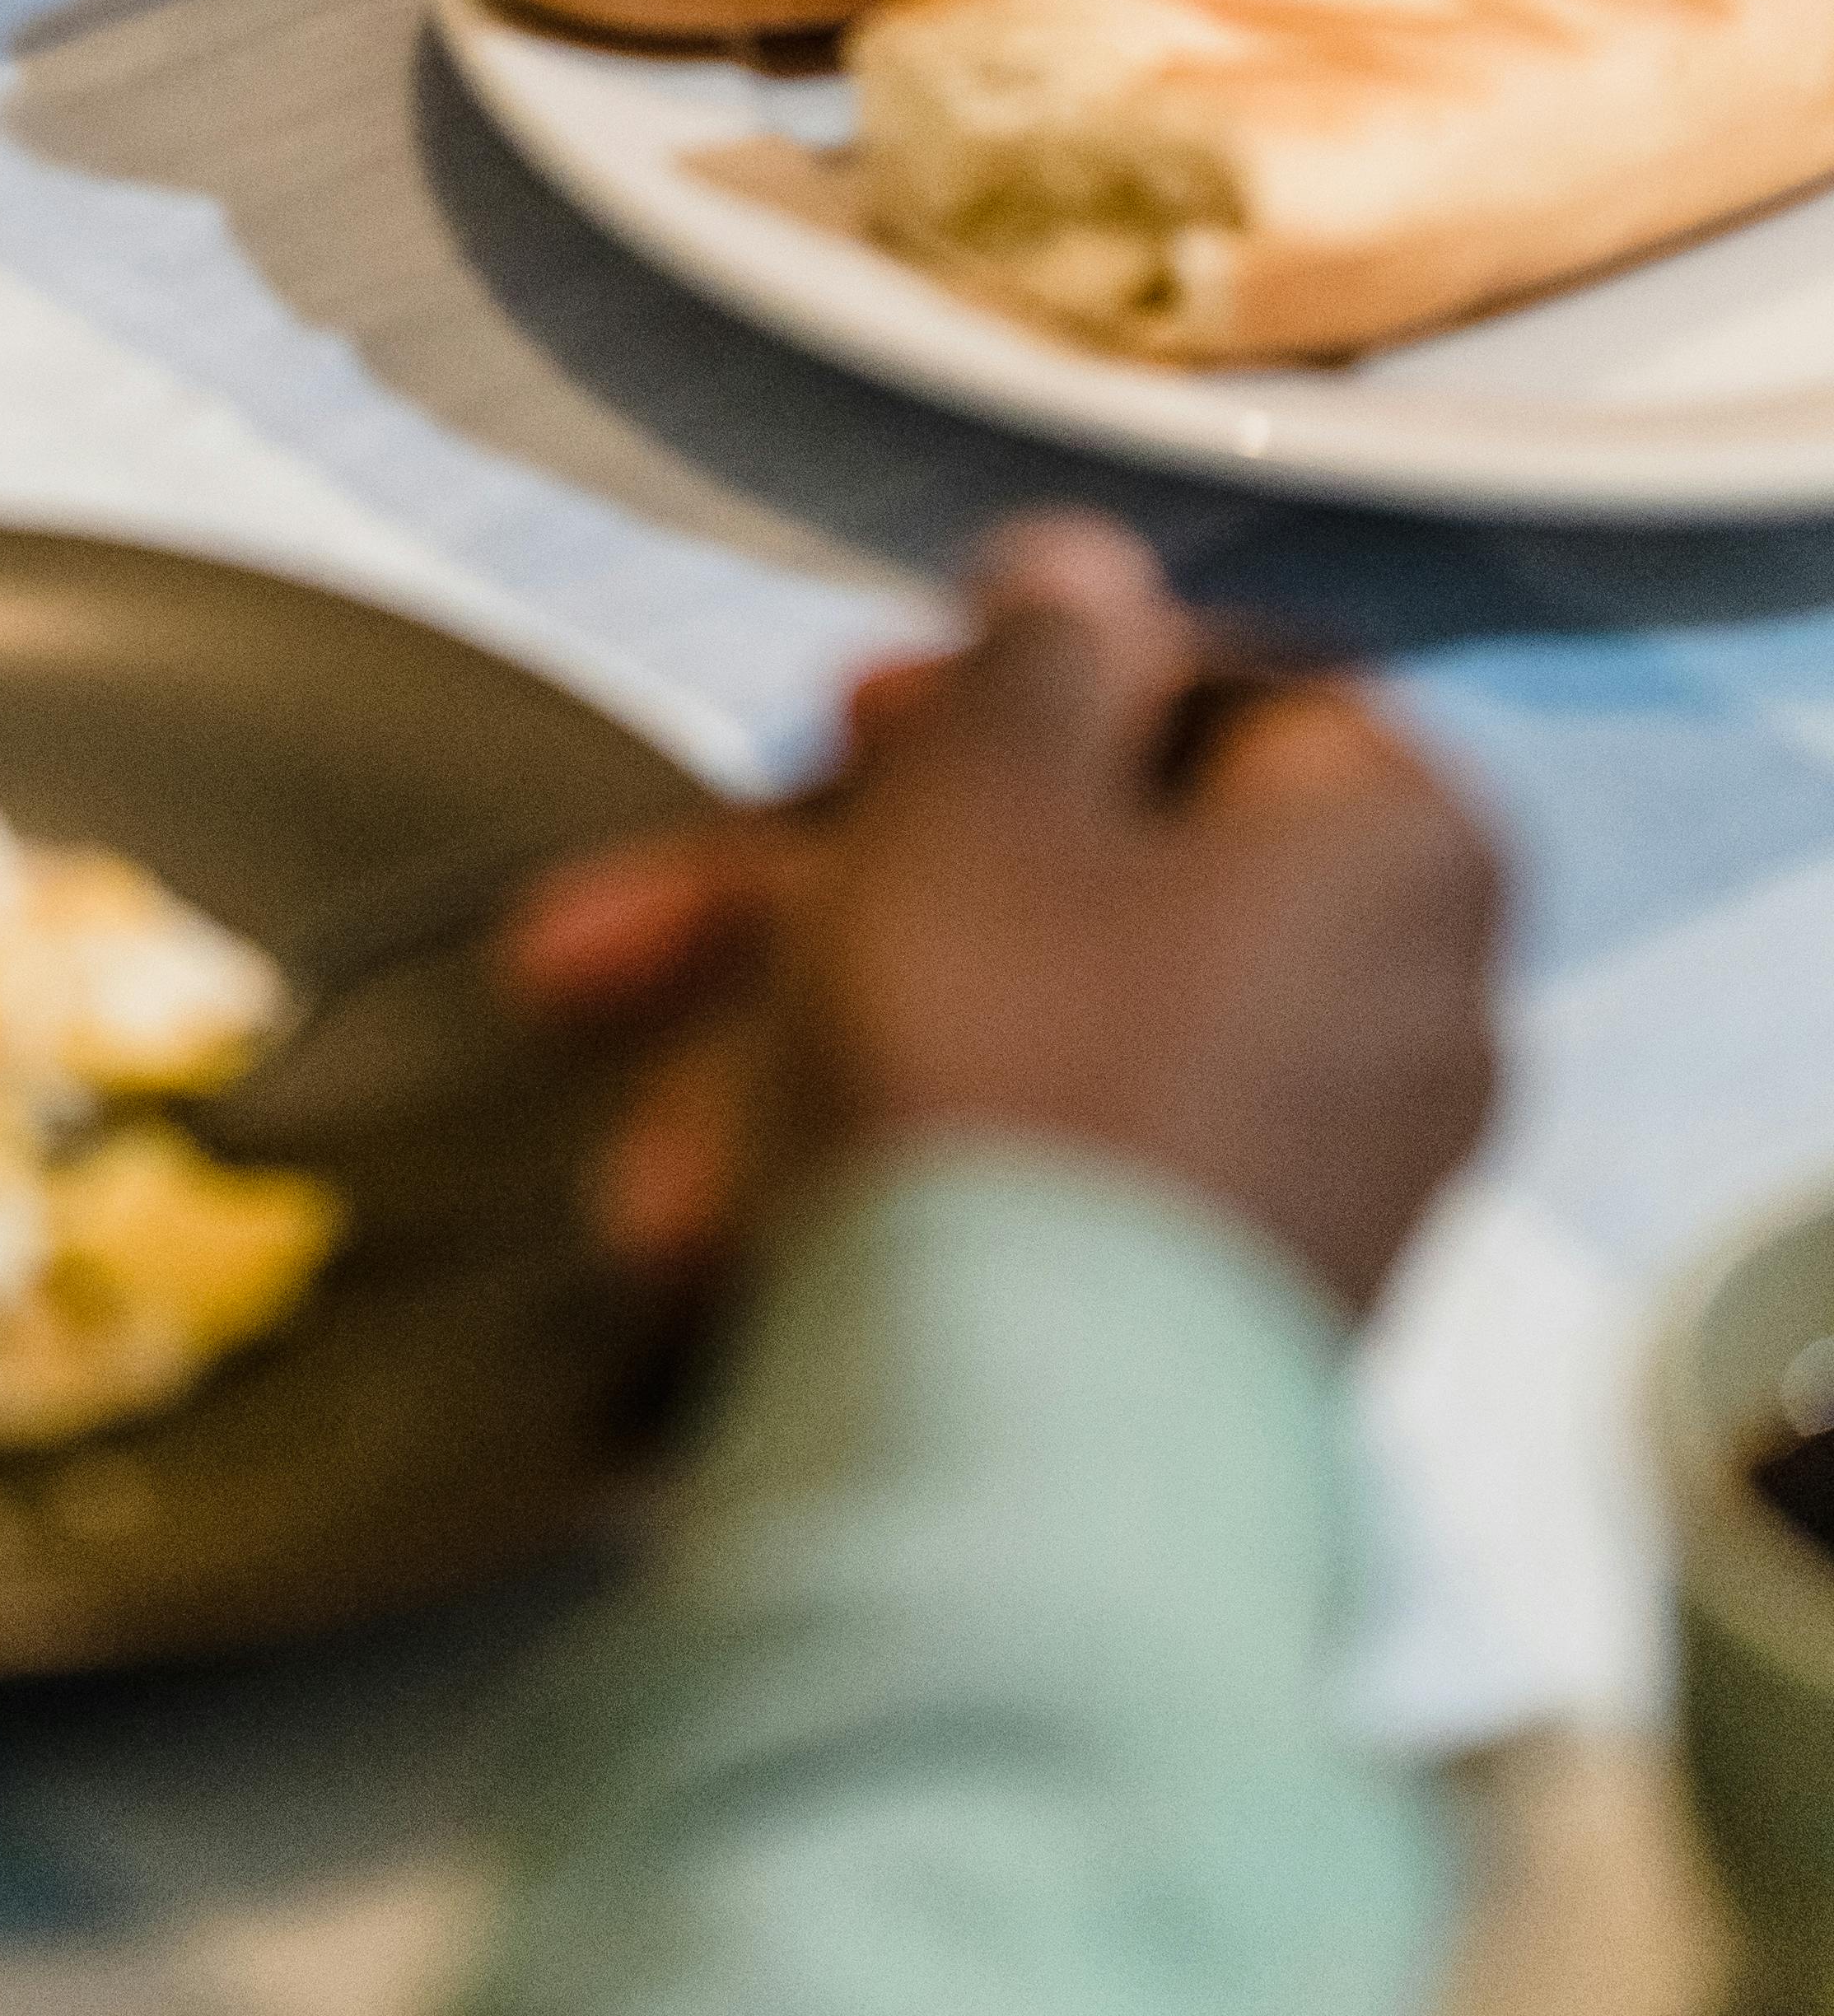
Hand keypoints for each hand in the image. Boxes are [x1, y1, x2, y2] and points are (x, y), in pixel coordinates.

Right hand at [506, 517, 1499, 1319]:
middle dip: (822, 892)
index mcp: (1396, 848)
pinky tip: (705, 1234)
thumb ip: (1029, 649)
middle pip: (1073, 880)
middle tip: (648, 909)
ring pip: (1023, 1037)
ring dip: (804, 1051)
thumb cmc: (1008, 1068)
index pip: (1210, 687)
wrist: (1019, 1472)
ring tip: (637, 1158)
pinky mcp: (1223, 1317)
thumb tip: (1084, 565)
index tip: (852, 704)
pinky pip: (1043, 1180)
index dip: (1009, 676)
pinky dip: (888, 1171)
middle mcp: (1402, 1013)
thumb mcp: (980, 782)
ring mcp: (1320, 1182)